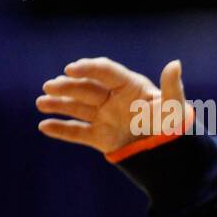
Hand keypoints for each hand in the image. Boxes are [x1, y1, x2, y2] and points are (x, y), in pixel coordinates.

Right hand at [37, 57, 188, 156]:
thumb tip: (175, 64)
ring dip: (58, 104)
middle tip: (50, 86)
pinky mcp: (99, 136)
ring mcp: (103, 116)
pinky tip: (44, 127)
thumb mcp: (175, 106)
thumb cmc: (174, 124)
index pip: (105, 72)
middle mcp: (112, 98)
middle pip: (86, 88)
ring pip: (77, 108)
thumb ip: (172, 86)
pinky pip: (76, 132)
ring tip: (41, 103)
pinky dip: (61, 130)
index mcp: (128, 86)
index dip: (87, 68)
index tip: (71, 69)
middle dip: (67, 86)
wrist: (170, 152)